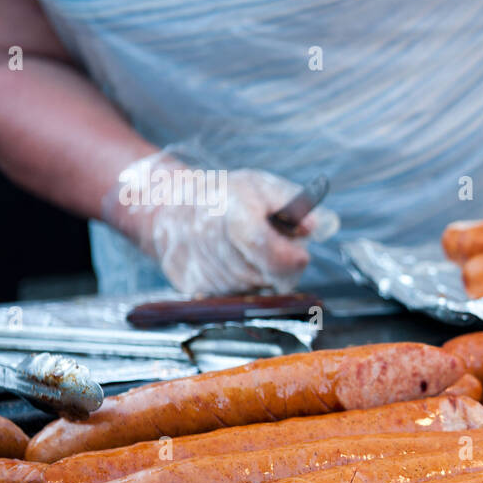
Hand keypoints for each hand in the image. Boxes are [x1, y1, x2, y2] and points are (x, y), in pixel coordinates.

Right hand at [105, 153, 313, 295]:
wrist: (169, 206)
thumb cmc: (225, 195)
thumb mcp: (262, 186)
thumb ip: (293, 204)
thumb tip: (314, 227)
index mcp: (234, 215)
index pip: (274, 255)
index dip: (293, 258)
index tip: (298, 252)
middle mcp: (214, 246)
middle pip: (270, 277)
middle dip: (280, 264)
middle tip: (271, 243)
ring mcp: (203, 270)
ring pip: (256, 289)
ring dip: (261, 274)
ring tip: (246, 249)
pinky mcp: (194, 288)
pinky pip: (235, 295)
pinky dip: (242, 282)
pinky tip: (231, 261)